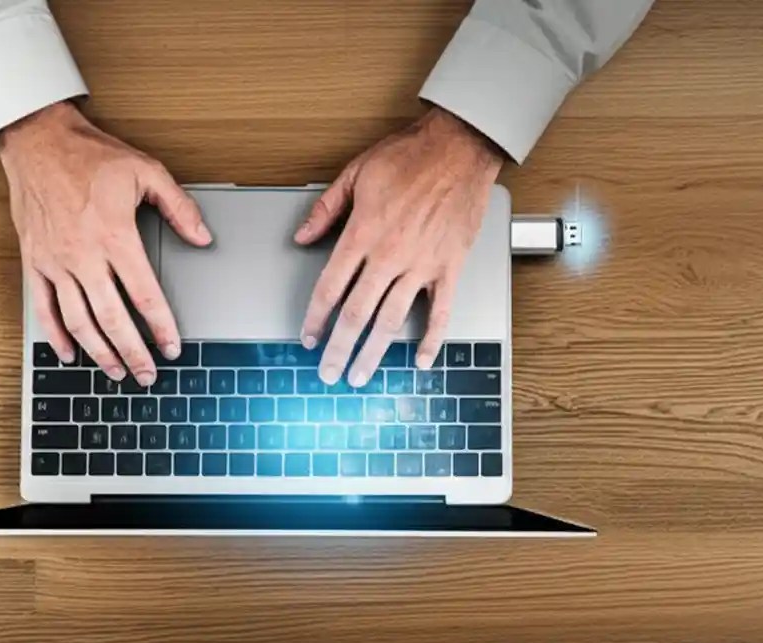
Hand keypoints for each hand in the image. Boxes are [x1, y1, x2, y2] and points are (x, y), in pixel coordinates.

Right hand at [0, 101, 210, 384]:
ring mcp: (54, 261)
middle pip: (112, 319)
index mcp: (114, 236)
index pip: (144, 295)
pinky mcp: (33, 260)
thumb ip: (179, 207)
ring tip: (116, 372)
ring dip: (98, 352)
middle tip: (148, 375)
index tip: (172, 347)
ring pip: (78, 321)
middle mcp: (82, 255)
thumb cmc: (90, 155)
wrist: (37, 139)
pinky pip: (42, 307)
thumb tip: (204, 237)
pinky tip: (69, 353)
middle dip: (133, 353)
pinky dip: (55, 335)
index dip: (161, 327)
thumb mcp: (146, 171)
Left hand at [294, 107, 503, 385]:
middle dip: (339, 349)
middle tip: (329, 373)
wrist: (461, 147)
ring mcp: (422, 265)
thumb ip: (326, 209)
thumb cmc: (411, 155)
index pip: (330, 288)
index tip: (308, 337)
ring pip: (391, 320)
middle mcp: (390, 255)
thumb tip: (301, 235)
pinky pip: (440, 312)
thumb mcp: (356, 173)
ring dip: (374, 353)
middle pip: (357, 314)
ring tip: (361, 375)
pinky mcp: (450, 267)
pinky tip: (419, 360)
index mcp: (363, 233)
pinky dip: (431, 340)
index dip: (315, 318)